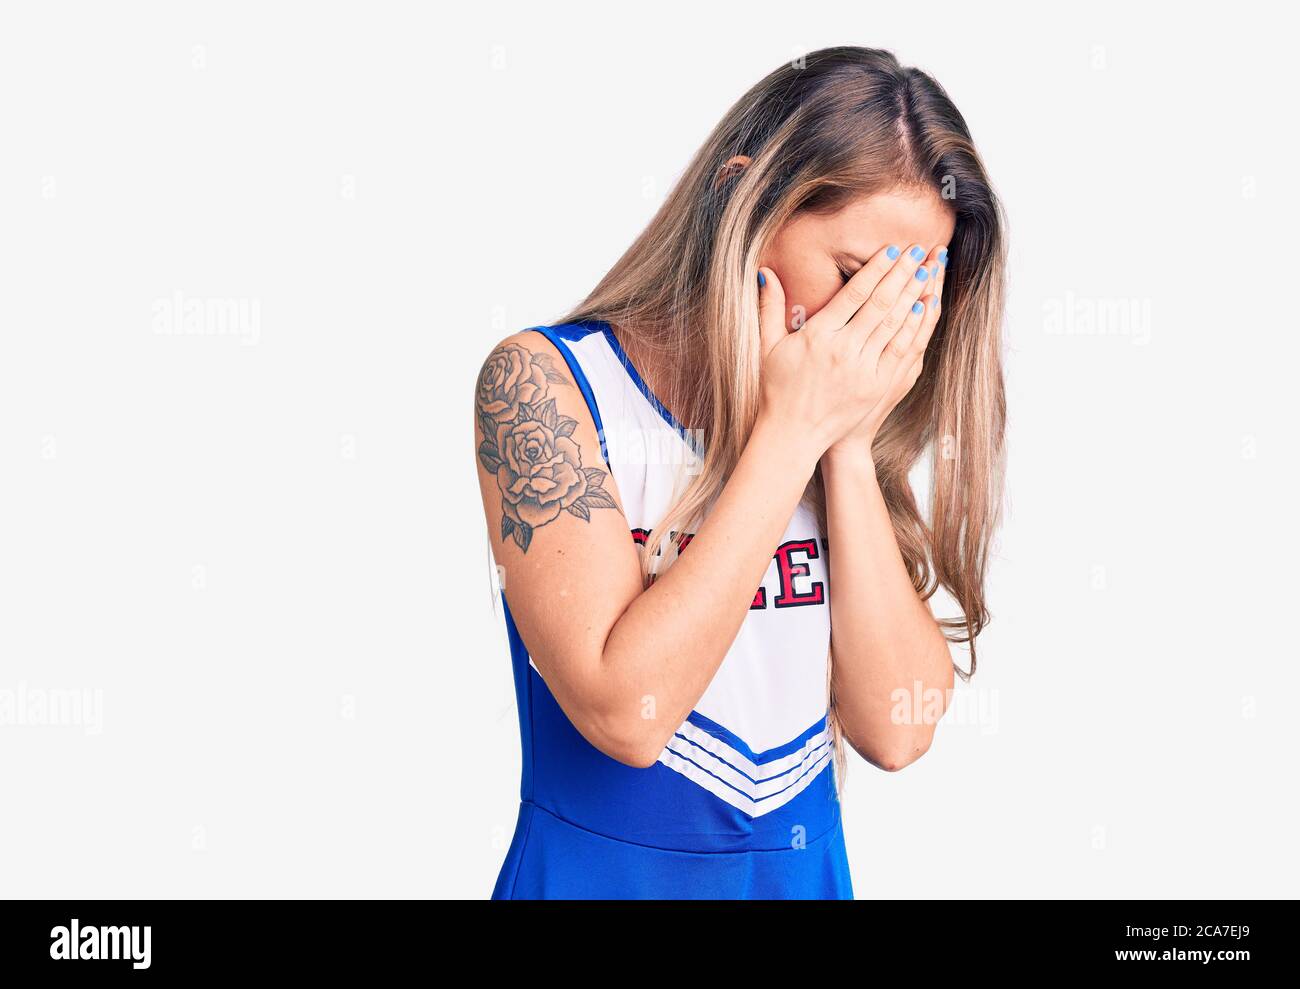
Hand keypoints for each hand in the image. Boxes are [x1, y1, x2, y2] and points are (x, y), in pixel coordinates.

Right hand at [755, 242, 940, 462]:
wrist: (793, 436)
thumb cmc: (778, 390)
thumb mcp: (768, 347)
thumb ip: (770, 308)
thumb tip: (765, 273)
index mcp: (818, 336)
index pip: (854, 294)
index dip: (876, 269)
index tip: (893, 250)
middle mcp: (843, 350)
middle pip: (880, 304)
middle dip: (903, 274)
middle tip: (919, 250)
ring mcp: (863, 369)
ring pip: (895, 324)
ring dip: (914, 295)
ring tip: (929, 271)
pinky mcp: (876, 386)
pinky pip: (900, 350)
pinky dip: (914, 328)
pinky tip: (923, 308)